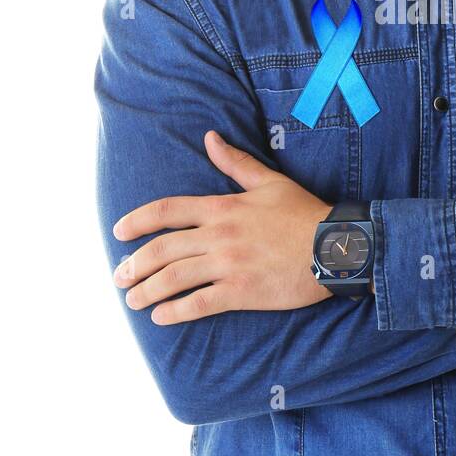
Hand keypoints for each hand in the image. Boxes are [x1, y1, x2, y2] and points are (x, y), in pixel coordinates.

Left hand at [112, 130, 333, 322]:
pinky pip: (199, 304)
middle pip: (162, 249)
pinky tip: (161, 318)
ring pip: (173, 278)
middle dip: (134, 265)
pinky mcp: (242, 291)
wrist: (336, 246)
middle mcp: (219, 235)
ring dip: (147, 291)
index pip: (167, 211)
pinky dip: (175, 312)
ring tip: (133, 301)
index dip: (136, 221)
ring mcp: (229, 264)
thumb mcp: (269, 181)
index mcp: (223, 207)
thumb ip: (235, 162)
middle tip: (119, 277)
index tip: (118, 233)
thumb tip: (209, 136)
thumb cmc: (304, 213)